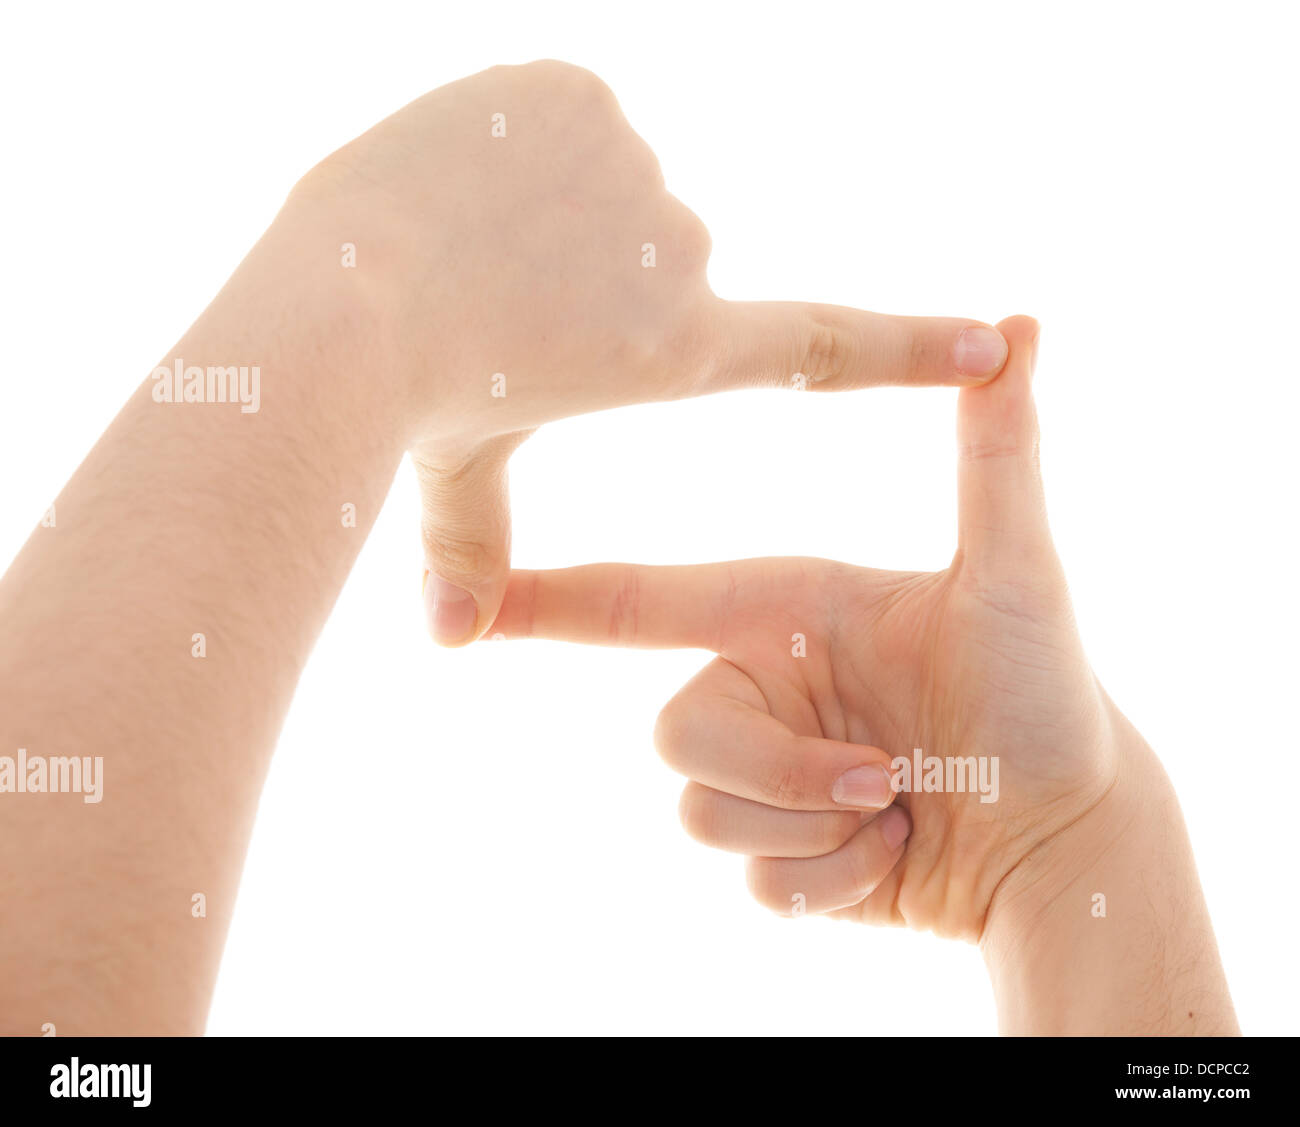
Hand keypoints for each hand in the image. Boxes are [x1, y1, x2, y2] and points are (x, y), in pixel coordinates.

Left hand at [280, 60, 1010, 642]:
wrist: (342, 293)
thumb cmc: (403, 402)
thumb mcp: (456, 481)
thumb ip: (472, 550)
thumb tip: (449, 639)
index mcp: (674, 356)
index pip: (821, 350)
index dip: (910, 349)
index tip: (995, 343)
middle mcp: (680, 264)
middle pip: (645, 261)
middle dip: (579, 279)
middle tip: (488, 305)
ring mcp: (635, 170)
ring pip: (602, 183)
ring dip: (542, 209)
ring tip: (461, 248)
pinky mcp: (584, 95)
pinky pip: (562, 117)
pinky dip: (513, 144)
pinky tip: (461, 182)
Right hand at [487, 317, 1123, 938]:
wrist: (1066, 835)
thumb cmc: (1048, 692)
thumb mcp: (1018, 571)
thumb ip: (997, 454)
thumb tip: (1022, 323)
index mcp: (783, 610)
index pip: (643, 598)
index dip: (549, 600)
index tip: (461, 601)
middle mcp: (760, 684)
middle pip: (677, 731)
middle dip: (782, 769)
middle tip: (881, 774)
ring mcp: (768, 772)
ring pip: (703, 813)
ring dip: (815, 827)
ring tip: (902, 806)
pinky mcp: (781, 850)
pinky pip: (751, 880)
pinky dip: (831, 882)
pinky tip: (897, 857)